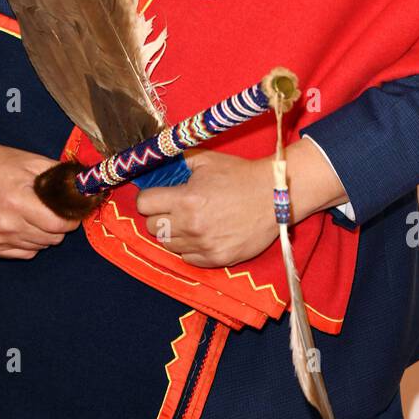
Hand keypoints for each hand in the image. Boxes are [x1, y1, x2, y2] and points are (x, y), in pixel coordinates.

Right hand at [0, 140, 79, 258]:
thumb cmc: (1, 164)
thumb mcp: (33, 162)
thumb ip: (61, 177)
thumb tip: (85, 188)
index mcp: (17, 201)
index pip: (58, 224)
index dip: (71, 219)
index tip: (74, 211)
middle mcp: (5, 224)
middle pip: (51, 239)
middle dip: (59, 226)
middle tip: (53, 210)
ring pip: (39, 247)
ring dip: (43, 234)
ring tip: (33, 214)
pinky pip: (24, 253)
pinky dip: (28, 241)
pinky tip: (20, 223)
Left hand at [134, 149, 277, 269]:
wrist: (274, 196)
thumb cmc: (240, 175)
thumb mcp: (207, 159)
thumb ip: (178, 162)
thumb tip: (156, 164)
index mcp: (186, 199)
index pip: (144, 204)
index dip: (149, 198)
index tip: (157, 196)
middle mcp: (191, 225)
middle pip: (152, 227)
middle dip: (158, 216)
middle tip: (173, 208)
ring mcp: (204, 245)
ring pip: (168, 245)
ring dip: (173, 233)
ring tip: (189, 221)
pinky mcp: (217, 259)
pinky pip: (187, 258)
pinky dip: (189, 248)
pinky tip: (201, 234)